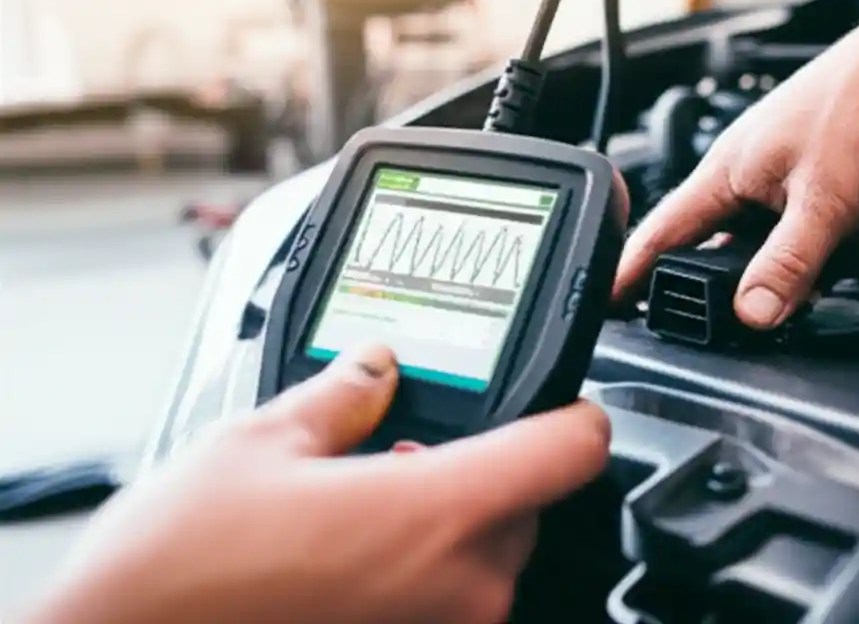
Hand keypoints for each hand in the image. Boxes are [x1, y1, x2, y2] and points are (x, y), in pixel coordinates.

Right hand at [27, 345, 609, 623]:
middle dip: (478, 470)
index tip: (557, 400)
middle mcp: (461, 588)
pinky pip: (448, 599)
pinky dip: (418, 572)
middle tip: (401, 454)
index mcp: (440, 517)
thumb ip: (342, 395)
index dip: (573, 412)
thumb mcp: (256, 446)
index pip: (574, 449)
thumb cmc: (174, 579)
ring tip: (356, 508)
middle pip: (528, 502)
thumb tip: (375, 368)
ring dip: (444, 524)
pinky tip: (347, 559)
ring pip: (488, 553)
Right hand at [614, 38, 858, 327]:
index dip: (630, 275)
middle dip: (764, 280)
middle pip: (725, 257)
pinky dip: (840, 242)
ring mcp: (775, 182)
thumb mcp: (824, 202)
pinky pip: (809, 235)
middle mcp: (741, 180)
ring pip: (776, 250)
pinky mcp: (808, 185)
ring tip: (851, 241)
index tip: (609, 308)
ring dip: (817, 260)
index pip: (661, 236)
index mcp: (723, 177)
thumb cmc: (858, 108)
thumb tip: (752, 314)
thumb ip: (788, 263)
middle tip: (790, 297)